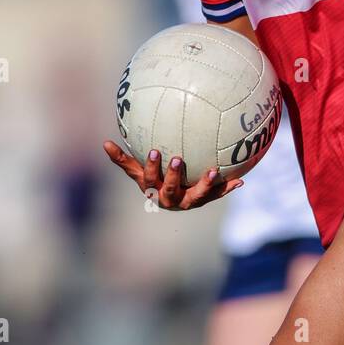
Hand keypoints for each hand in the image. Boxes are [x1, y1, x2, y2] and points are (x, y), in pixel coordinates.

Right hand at [102, 140, 242, 209]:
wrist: (174, 200)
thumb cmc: (153, 181)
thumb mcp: (138, 172)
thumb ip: (122, 160)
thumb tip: (103, 143)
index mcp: (153, 190)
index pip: (149, 179)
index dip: (151, 167)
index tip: (154, 150)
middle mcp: (170, 199)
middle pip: (170, 189)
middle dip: (173, 175)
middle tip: (178, 158)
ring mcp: (188, 201)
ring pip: (196, 196)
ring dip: (203, 184)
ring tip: (212, 171)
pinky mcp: (204, 200)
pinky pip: (216, 195)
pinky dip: (227, 188)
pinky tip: (240, 180)